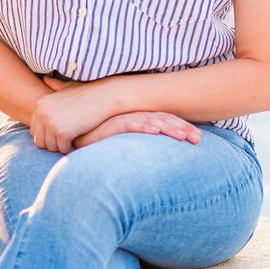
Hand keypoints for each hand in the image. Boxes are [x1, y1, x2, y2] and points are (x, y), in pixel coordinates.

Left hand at [30, 76, 118, 152]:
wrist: (104, 97)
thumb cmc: (88, 93)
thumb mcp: (68, 87)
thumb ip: (55, 85)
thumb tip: (46, 78)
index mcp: (40, 105)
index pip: (34, 130)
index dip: (48, 135)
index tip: (62, 133)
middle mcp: (42, 113)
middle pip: (40, 141)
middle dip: (53, 143)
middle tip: (67, 140)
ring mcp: (51, 122)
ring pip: (50, 147)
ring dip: (62, 147)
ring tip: (72, 141)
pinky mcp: (62, 132)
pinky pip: (62, 148)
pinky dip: (70, 149)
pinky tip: (78, 143)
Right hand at [73, 111, 202, 147]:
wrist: (70, 136)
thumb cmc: (97, 143)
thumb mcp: (123, 145)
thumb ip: (139, 147)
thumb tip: (157, 153)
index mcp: (137, 118)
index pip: (164, 120)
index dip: (182, 127)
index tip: (199, 137)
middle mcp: (130, 116)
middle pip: (162, 119)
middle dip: (182, 128)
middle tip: (199, 139)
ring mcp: (119, 119)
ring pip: (150, 121)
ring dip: (168, 128)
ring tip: (184, 136)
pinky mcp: (107, 126)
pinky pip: (128, 124)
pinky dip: (142, 126)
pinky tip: (155, 130)